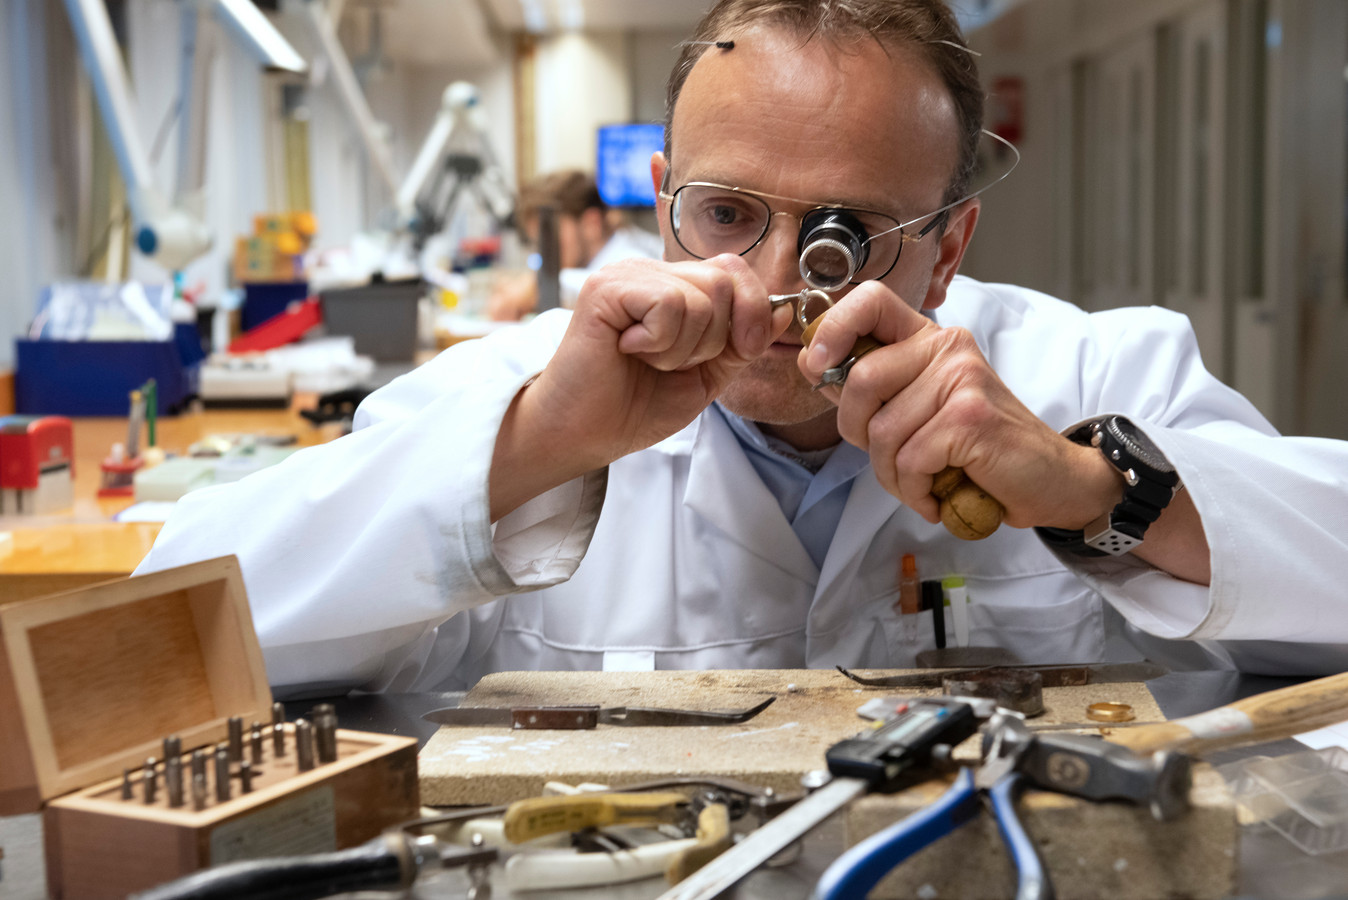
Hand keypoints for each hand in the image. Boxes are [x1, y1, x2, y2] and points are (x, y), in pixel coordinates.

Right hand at [491, 255, 792, 518]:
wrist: (585, 434)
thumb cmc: (635, 407)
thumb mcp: (708, 375)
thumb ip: (743, 342)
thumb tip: (785, 309)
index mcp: (675, 287)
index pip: (736, 271)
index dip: (751, 313)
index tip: (738, 351)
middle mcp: (651, 271)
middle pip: (726, 280)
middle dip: (715, 339)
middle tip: (672, 362)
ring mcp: (628, 274)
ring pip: (702, 297)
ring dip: (684, 348)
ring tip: (647, 359)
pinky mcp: (607, 288)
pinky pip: (669, 304)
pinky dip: (660, 342)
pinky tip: (628, 350)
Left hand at [797, 282, 1121, 530]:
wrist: (1050, 478)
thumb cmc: (980, 447)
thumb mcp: (922, 406)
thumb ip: (876, 386)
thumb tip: (815, 365)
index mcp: (931, 338)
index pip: (870, 300)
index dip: (831, 329)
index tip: (817, 367)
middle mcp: (947, 348)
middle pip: (860, 380)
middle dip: (857, 432)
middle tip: (889, 457)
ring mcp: (961, 380)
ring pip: (881, 431)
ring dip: (892, 475)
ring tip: (921, 482)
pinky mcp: (970, 418)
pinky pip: (909, 460)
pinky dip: (915, 491)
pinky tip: (937, 495)